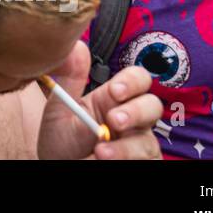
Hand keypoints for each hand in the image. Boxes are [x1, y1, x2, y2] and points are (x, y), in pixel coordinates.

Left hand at [36, 42, 162, 159]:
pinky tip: (101, 161)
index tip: (115, 91)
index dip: (132, 81)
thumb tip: (76, 46)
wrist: (59, 166)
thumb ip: (68, 81)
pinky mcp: (142, 164)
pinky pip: (147, 162)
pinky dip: (127, 160)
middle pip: (153, 106)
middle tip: (113, 120)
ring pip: (148, 141)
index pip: (137, 80)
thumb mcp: (60, 110)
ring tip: (100, 151)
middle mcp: (133, 121)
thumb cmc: (62, 141)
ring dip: (126, 147)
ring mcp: (139, 145)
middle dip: (136, 112)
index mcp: (114, 100)